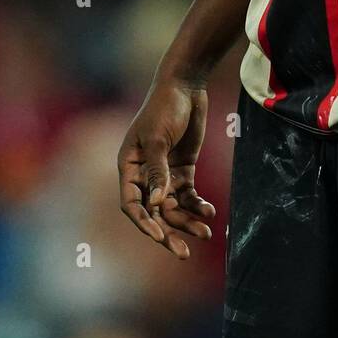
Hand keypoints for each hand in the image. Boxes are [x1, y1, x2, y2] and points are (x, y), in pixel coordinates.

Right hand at [118, 80, 215, 258]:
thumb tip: (158, 203)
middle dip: (169, 232)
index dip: (144, 223)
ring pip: (174, 206)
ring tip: (206, 233)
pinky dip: (198, 205)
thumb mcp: (158, 138)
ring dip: (188, 221)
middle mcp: (144, 174)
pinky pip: (188, 194)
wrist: (186, 85)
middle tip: (183, 253)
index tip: (159, 237)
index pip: (132, 204)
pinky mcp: (183, 168)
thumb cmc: (164, 107)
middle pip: (155, 211)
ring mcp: (164, 172)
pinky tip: (209, 212)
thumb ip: (158, 171)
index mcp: (128, 167)